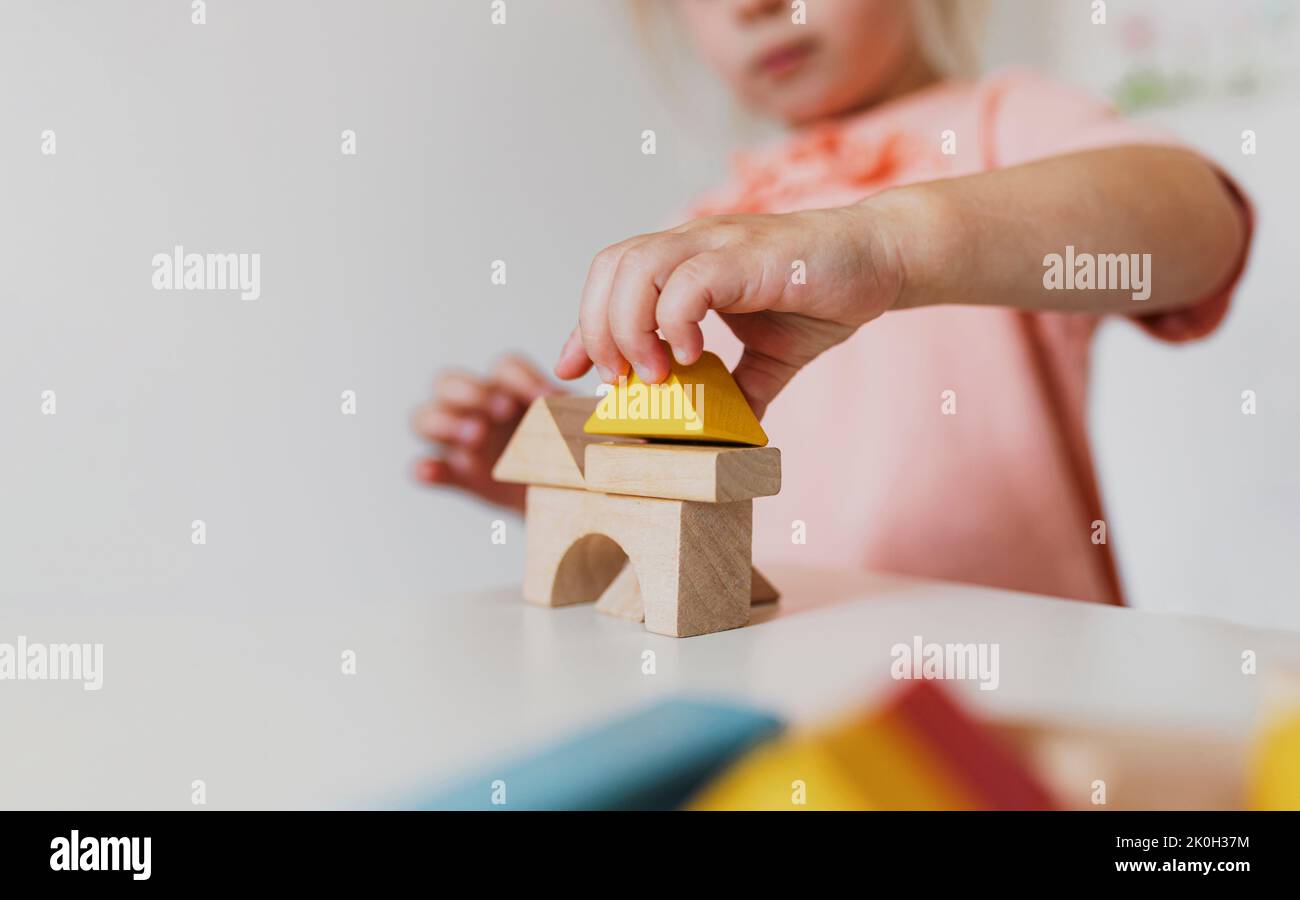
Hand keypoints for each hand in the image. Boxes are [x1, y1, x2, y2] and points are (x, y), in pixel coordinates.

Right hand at [412, 355, 560, 511]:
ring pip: (425, 417)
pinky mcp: (453, 473)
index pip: (504, 368)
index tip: (548, 398)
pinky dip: (425, 467)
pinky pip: (423, 466)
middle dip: (474, 392)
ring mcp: (458, 441)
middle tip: (503, 412)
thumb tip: (592, 412)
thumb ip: (575, 420)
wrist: (560, 500)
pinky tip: (432, 471)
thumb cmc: (564, 457)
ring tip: (476, 437)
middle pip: (449, 382)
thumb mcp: (573, 435)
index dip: (522, 377)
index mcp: (509, 390)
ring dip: (446, 422)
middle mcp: (476, 408)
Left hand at [552, 203, 902, 416]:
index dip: (584, 323)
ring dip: (632, 327)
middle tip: (620, 381)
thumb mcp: (768, 356)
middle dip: (598, 329)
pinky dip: (677, 320)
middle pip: (611, 268)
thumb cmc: (821, 296)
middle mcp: (693, 244)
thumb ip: (734, 390)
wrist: (881, 259)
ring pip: (638, 268)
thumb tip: (721, 439)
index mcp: (687, 262)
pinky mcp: (749, 255)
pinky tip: (692, 356)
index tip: (573, 371)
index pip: (612, 278)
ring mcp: (719, 244)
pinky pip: (690, 280)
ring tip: (654, 374)